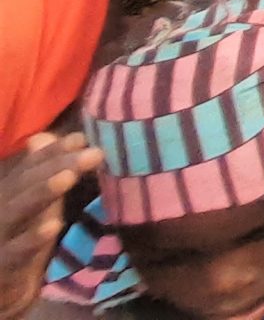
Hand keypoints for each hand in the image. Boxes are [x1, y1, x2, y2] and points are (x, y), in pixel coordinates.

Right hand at [1, 135, 99, 319]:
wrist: (0, 289)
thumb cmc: (18, 240)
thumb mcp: (31, 206)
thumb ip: (39, 174)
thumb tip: (45, 136)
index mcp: (6, 193)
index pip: (29, 167)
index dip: (53, 152)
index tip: (83, 138)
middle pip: (25, 184)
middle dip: (58, 165)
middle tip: (93, 153)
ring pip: (16, 211)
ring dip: (42, 192)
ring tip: (69, 176)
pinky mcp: (0, 264)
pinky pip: (15, 252)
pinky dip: (32, 239)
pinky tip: (53, 226)